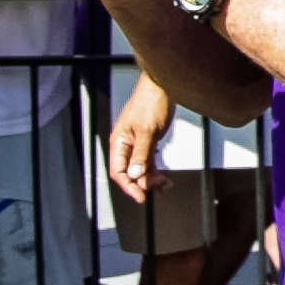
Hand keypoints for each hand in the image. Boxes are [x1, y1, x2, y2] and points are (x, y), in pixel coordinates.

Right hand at [105, 80, 165, 204]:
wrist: (163, 87)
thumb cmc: (151, 102)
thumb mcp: (147, 131)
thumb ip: (141, 154)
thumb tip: (135, 174)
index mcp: (119, 142)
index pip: (118, 171)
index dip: (128, 186)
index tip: (141, 196)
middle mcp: (126, 145)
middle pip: (130, 173)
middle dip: (144, 182)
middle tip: (159, 187)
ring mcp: (137, 144)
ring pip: (141, 169)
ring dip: (152, 178)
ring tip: (166, 184)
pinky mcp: (148, 142)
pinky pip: (149, 162)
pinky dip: (156, 171)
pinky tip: (164, 178)